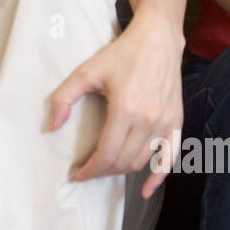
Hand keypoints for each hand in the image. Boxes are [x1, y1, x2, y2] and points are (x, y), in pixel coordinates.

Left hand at [50, 7, 182, 198]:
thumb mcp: (86, 71)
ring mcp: (165, 122)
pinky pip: (170, 157)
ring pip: (141, 161)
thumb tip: (53, 127)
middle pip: (123, 161)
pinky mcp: (176, 121)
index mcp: (126, 109)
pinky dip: (158, 177)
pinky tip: (146, 190)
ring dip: (121, 170)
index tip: (77, 174)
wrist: (157, 39)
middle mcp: (148, 120)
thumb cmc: (122, 54)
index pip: (106, 154)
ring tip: (105, 166)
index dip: (90, 169)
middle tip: (88, 169)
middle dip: (102, 171)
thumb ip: (64, 98)